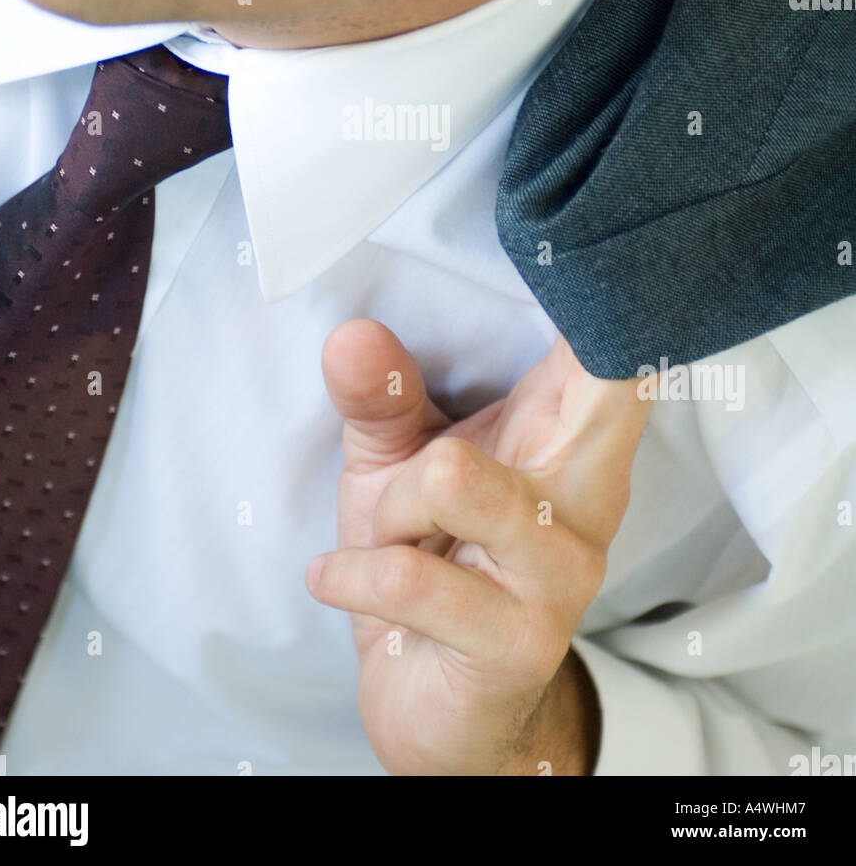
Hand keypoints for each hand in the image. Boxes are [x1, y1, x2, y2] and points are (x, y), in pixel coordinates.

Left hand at [305, 318, 652, 775]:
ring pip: (454, 478)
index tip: (574, 239)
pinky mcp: (522, 639)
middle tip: (479, 370)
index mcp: (567, 438)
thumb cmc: (426, 565)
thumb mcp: (392, 469)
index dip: (606, 292)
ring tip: (380, 533)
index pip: (614, 349)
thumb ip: (381, 398)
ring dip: (386, 507)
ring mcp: (562, 569)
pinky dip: (352, 572)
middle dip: (561, 350)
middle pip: (604, 389)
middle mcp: (585, 495)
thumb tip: (351, 333)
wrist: (437, 710)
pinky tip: (336, 580)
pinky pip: (410, 575)